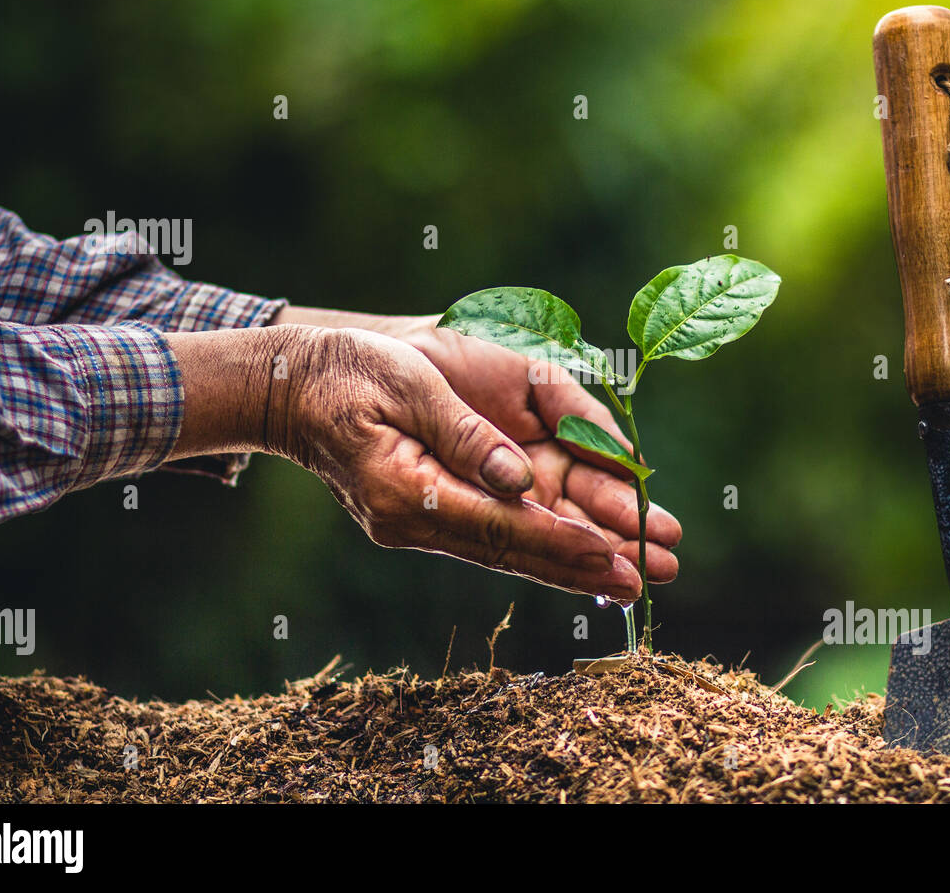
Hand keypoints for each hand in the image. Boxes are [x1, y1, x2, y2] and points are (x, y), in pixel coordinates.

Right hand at [270, 307, 681, 587]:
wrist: (296, 385)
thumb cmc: (347, 373)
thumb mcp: (406, 385)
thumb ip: (463, 434)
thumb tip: (517, 480)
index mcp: (408, 494)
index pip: (499, 527)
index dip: (559, 541)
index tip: (614, 554)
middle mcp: (425, 517)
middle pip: (518, 548)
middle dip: (588, 563)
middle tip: (652, 577)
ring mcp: (432, 515)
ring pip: (520, 543)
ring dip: (582, 556)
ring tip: (646, 569)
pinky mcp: (441, 503)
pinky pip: (505, 528)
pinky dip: (552, 539)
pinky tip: (596, 550)